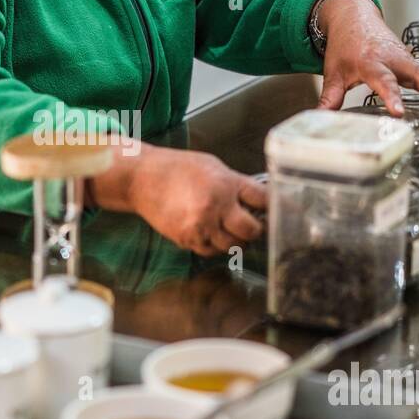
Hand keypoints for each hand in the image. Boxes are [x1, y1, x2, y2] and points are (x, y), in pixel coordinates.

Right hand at [88, 144, 266, 256]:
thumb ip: (236, 184)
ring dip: (234, 240)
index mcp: (227, 183)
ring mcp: (202, 225)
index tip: (276, 212)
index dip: (273, 207)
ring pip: (233, 245)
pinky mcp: (188, 239)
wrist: (142, 178)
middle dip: (255, 229)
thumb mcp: (214, 166)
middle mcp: (217, 205)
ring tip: (228, 228)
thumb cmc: (177, 168)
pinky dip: (214, 245)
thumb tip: (258, 199)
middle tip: (252, 225)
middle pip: (253, 231)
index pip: (264, 200)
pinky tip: (209, 231)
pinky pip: (211, 251)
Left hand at [315, 0, 418, 117]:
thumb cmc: (343, 47)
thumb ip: (330, 96)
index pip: (383, 81)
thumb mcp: (333, 72)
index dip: (391, 97)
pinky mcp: (411, 63)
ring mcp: (405, 59)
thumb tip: (320, 118)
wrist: (353, 17)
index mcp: (371, 61)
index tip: (399, 113)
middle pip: (416, 75)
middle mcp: (392, 59)